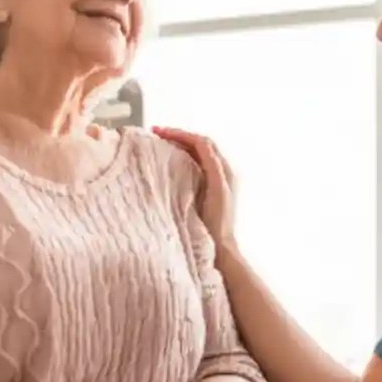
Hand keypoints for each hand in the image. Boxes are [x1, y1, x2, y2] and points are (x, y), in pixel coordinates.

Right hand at [151, 127, 237, 250]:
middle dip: (179, 136)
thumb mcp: (217, 189)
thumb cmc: (217, 223)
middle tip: (157, 134)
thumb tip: (200, 142)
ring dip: (180, 145)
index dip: (181, 133)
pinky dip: (182, 157)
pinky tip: (169, 162)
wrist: (221, 249)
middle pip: (200, 145)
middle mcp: (224, 172)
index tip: (159, 132)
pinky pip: (196, 165)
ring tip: (161, 143)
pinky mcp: (210, 190)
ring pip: (197, 153)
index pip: (202, 142)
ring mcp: (217, 181)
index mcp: (225, 170)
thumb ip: (212, 165)